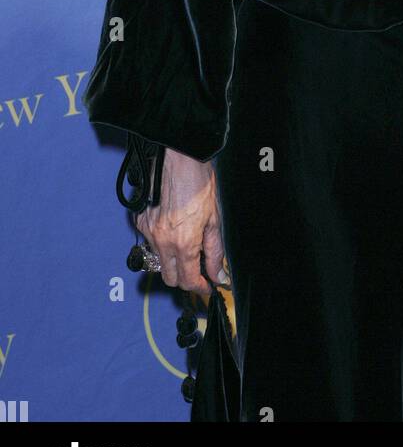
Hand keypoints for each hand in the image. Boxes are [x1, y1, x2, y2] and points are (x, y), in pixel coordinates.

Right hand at [135, 148, 225, 298]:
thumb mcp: (214, 220)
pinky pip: (150, 241)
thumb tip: (218, 274)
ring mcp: (148, 231)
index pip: (187, 280)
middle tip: (199, 269)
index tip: (206, 287)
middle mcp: (162, 241)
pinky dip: (162, 241)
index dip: (199, 287)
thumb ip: (215, 252)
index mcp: (183, 242)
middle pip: (169, 278)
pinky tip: (174, 226)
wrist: (180, 159)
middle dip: (185, 277)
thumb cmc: (199, 184)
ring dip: (173, 258)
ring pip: (159, 260)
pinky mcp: (140, 221)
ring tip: (187, 240)